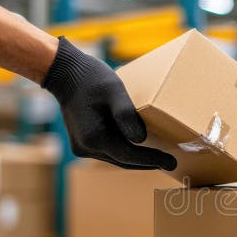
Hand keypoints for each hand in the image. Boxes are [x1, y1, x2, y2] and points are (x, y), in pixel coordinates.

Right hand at [42, 36, 175, 170]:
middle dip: (148, 163)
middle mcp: (86, 147)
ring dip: (137, 159)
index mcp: (94, 137)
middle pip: (124, 161)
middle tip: (171, 163)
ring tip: (160, 158)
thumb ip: (126, 114)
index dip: (152, 160)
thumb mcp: (113, 90)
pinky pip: (110, 152)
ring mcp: (83, 147)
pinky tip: (140, 148)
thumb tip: (140, 139)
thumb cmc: (91, 78)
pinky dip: (126, 152)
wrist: (64, 73)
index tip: (172, 162)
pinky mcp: (83, 143)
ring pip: (117, 159)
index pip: (129, 156)